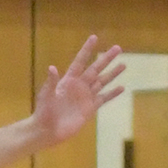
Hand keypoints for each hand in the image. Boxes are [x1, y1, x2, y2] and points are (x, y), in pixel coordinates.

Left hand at [28, 35, 123, 150]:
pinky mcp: (90, 108)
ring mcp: (86, 97)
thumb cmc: (44, 111)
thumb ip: (51, 82)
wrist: (48, 130)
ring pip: (102, 82)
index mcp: (69, 80)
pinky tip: (121, 88)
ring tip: (124, 64)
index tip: (94, 37)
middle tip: (118, 48)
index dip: (87, 49)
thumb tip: (52, 67)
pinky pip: (104, 99)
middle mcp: (79, 85)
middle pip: (96, 68)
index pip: (80, 61)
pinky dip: (112, 94)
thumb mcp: (46, 95)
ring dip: (112, 73)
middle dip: (106, 58)